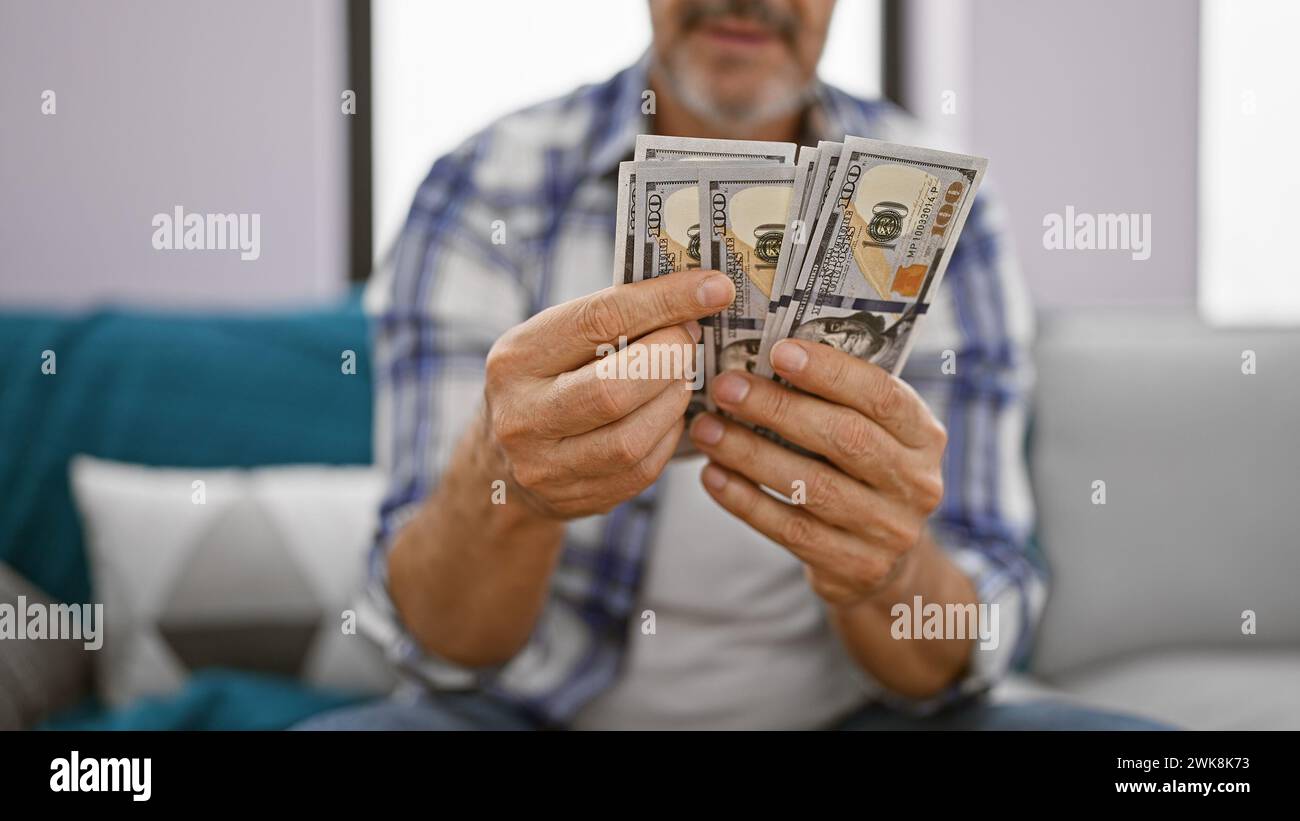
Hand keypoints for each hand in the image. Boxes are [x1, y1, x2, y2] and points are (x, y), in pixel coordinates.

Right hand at [484, 268, 732, 518]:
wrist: (500, 462)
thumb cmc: (543, 382)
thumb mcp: (552, 341)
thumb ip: (608, 321)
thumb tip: (691, 295)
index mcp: (517, 359)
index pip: (598, 321)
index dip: (664, 302)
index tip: (715, 288)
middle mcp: (522, 416)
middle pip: (615, 389)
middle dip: (670, 358)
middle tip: (691, 340)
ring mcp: (544, 466)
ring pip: (631, 438)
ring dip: (672, 400)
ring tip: (681, 377)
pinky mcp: (572, 499)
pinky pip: (640, 470)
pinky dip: (666, 436)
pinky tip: (667, 414)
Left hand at [689, 338, 947, 606]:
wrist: (889, 564)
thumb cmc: (863, 476)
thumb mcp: (872, 435)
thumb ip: (839, 402)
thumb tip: (761, 358)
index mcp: (924, 436)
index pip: (882, 395)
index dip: (831, 372)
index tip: (778, 351)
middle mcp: (917, 483)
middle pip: (845, 438)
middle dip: (778, 408)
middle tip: (725, 388)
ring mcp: (889, 530)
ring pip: (813, 486)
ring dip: (751, 454)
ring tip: (707, 430)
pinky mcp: (856, 567)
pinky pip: (792, 529)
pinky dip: (746, 500)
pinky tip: (713, 476)